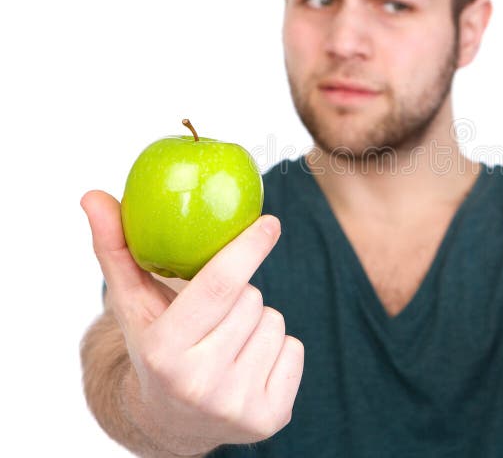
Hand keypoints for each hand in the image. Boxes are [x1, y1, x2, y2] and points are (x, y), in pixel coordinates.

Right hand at [81, 190, 303, 454]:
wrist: (173, 421)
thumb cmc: (156, 345)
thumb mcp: (132, 304)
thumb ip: (116, 249)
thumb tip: (93, 196)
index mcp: (164, 353)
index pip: (220, 286)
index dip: (247, 248)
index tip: (270, 221)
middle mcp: (200, 385)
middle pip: (252, 299)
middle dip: (241, 293)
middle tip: (215, 316)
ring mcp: (238, 406)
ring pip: (275, 322)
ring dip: (258, 321)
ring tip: (226, 343)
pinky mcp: (271, 418)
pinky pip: (295, 349)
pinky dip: (278, 349)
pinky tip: (246, 365)